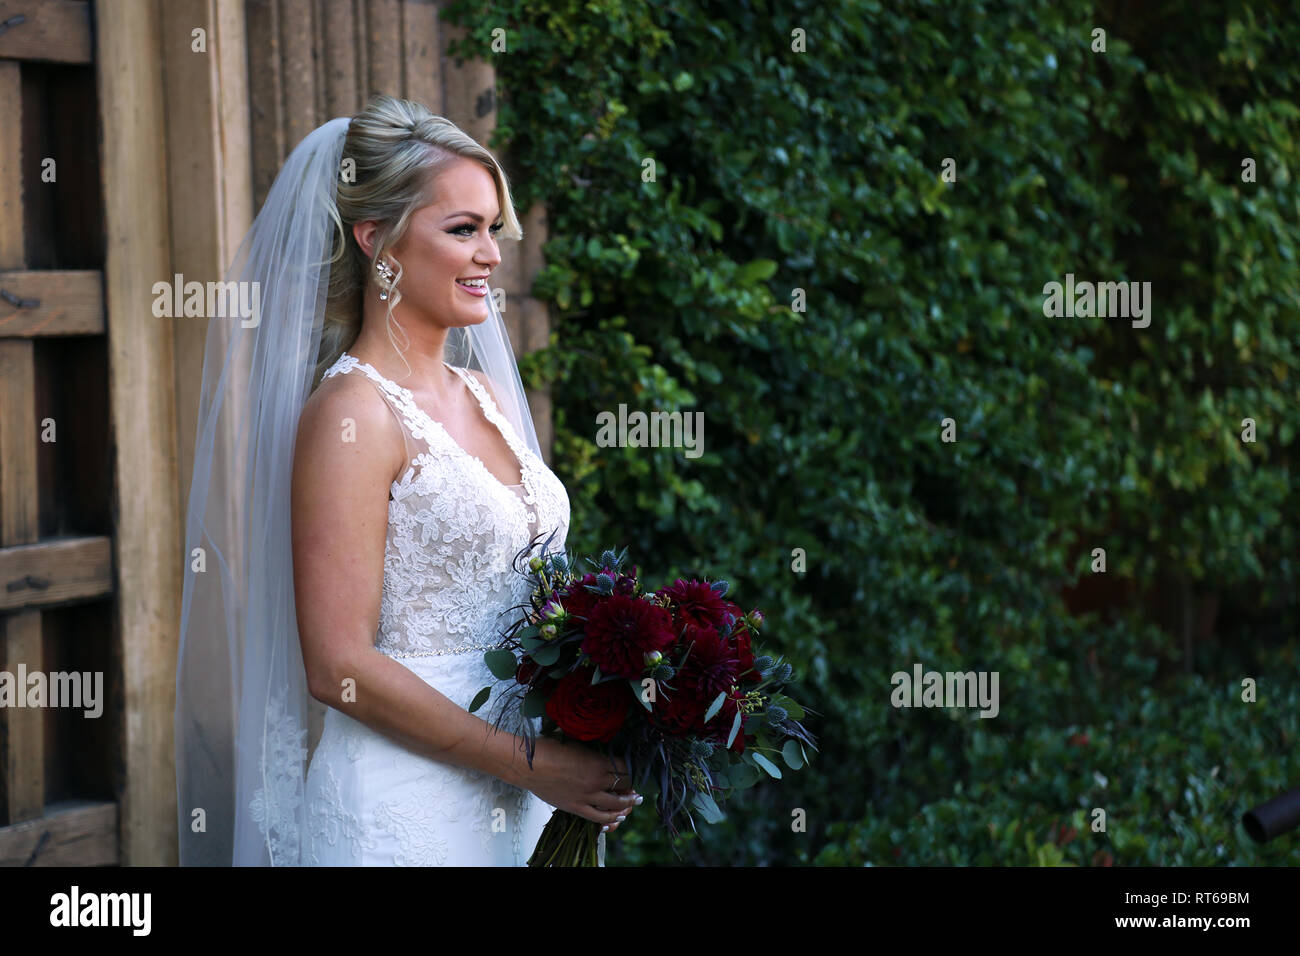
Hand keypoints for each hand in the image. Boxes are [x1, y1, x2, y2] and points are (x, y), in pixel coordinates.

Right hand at [516, 737, 641, 831]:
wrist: (528, 765)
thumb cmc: (548, 748)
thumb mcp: (576, 742)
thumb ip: (593, 749)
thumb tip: (603, 749)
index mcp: (597, 762)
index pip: (625, 767)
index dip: (632, 768)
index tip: (633, 767)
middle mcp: (596, 781)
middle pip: (624, 785)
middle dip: (631, 785)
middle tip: (635, 785)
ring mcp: (586, 796)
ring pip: (615, 804)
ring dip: (627, 803)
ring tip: (633, 800)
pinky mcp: (576, 807)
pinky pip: (599, 817)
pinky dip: (611, 818)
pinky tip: (619, 816)